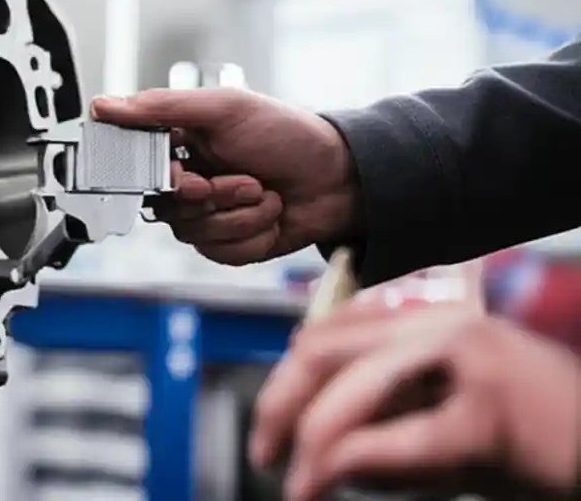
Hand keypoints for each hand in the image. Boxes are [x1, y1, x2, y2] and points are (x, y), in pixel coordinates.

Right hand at [92, 88, 358, 264]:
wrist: (341, 179)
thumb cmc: (289, 135)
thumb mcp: (225, 108)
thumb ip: (161, 107)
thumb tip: (104, 105)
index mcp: (178, 143)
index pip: (137, 166)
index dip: (160, 176)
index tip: (184, 171)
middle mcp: (187, 179)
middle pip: (166, 206)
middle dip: (213, 196)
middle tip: (246, 179)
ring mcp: (207, 213)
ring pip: (193, 232)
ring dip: (238, 216)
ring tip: (265, 194)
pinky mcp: (228, 242)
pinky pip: (219, 252)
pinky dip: (251, 237)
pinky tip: (270, 217)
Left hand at [251, 303, 580, 499]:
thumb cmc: (533, 443)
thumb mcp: (444, 412)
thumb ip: (385, 402)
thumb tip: (303, 417)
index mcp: (432, 316)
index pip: (331, 332)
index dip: (286, 380)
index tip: (269, 426)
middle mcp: (446, 325)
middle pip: (327, 351)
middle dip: (280, 404)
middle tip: (265, 453)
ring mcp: (470, 362)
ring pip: (352, 390)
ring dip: (312, 443)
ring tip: (299, 485)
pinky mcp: (488, 416)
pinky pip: (395, 439)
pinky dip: (349, 461)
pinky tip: (329, 479)